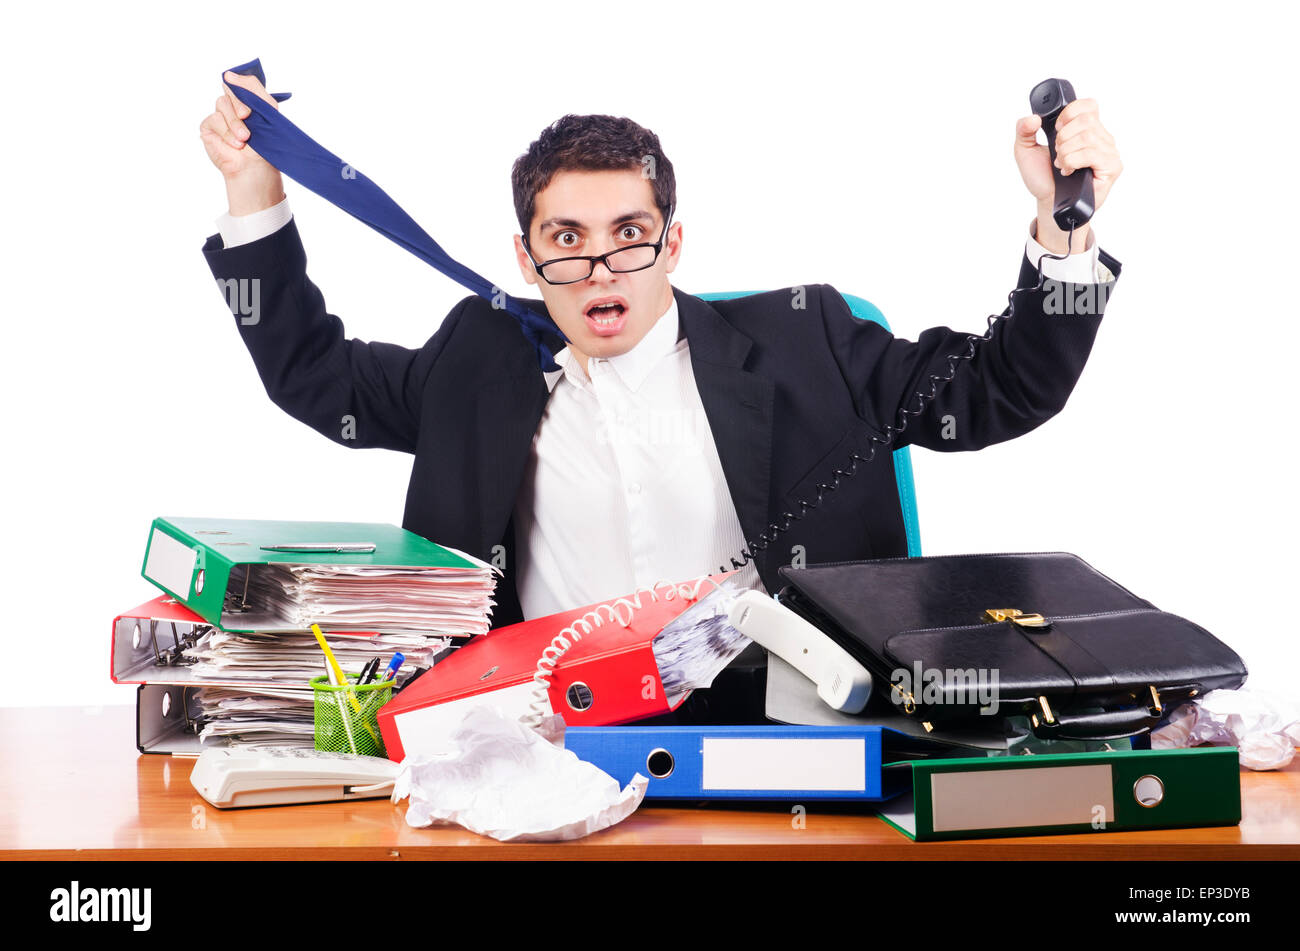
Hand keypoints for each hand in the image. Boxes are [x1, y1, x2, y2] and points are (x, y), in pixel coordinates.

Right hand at [199, 70, 284, 215]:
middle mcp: (232, 106)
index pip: (238, 81)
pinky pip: (214, 120)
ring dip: (235, 122)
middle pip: (229, 90)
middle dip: (240, 104)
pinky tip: (235, 144)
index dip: (241, 86)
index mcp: (247, 100)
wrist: (256, 167)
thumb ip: (252, 89)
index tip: (248, 98)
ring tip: (245, 138)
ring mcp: (219, 115)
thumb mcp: (267, 112)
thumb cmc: (265, 143)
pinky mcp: (209, 127)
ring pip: (221, 104)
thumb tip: (228, 74)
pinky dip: (226, 132)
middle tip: (248, 117)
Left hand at [1014, 99, 1122, 252]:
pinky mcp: (1112, 167)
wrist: (1048, 201)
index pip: (1088, 105)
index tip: (1056, 129)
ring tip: (1062, 164)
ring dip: (1066, 153)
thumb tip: (1033, 118)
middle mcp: (1101, 137)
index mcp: (1085, 128)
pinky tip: (1069, 171)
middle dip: (1063, 138)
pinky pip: (1092, 154)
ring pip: (1087, 137)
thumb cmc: (1043, 177)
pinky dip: (1073, 161)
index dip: (1069, 114)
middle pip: (1086, 120)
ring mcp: (1109, 151)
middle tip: (1057, 153)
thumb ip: (1023, 130)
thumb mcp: (1025, 151)